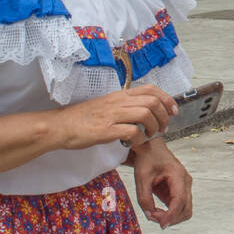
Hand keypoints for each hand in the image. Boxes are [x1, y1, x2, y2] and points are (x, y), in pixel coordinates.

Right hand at [59, 85, 178, 150]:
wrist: (60, 126)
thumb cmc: (82, 119)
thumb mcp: (106, 106)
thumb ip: (124, 108)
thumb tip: (143, 114)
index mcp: (119, 95)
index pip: (150, 89)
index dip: (166, 98)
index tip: (173, 110)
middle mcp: (117, 102)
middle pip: (152, 101)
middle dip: (164, 115)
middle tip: (164, 127)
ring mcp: (112, 115)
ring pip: (145, 113)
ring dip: (154, 127)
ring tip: (151, 136)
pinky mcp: (105, 129)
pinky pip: (132, 131)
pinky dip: (140, 139)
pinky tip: (136, 144)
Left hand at [129, 138, 192, 228]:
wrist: (151, 148)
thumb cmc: (147, 159)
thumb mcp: (141, 178)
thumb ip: (144, 198)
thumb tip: (149, 215)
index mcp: (178, 175)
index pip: (179, 200)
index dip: (171, 215)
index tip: (160, 224)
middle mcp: (185, 182)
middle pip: (186, 209)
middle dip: (171, 218)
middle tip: (152, 217)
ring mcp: (185, 187)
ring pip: (185, 211)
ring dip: (171, 217)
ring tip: (153, 214)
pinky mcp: (180, 191)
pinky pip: (179, 207)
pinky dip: (169, 213)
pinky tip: (156, 211)